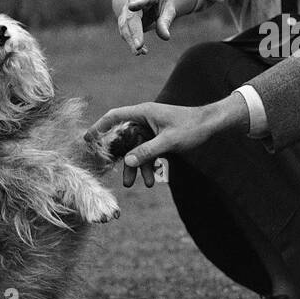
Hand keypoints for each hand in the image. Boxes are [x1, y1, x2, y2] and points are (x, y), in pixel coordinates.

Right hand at [86, 95, 246, 187]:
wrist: (213, 125)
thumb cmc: (192, 127)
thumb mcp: (169, 141)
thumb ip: (147, 151)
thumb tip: (128, 162)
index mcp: (143, 113)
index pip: (114, 117)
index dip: (99, 127)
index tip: (86, 139)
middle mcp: (145, 119)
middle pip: (125, 139)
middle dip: (122, 159)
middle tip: (112, 173)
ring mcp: (152, 129)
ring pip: (137, 149)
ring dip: (137, 167)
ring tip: (138, 185)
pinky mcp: (160, 138)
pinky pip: (149, 152)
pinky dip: (149, 165)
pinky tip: (151, 180)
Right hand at [115, 0, 175, 55]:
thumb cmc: (159, 1)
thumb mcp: (168, 8)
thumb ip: (166, 21)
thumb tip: (165, 37)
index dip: (137, 3)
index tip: (131, 6)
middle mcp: (132, 0)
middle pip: (131, 18)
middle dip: (134, 32)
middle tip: (138, 46)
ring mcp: (126, 10)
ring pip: (124, 26)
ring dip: (130, 40)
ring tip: (139, 53)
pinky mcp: (123, 20)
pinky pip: (126, 32)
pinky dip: (132, 43)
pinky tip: (142, 51)